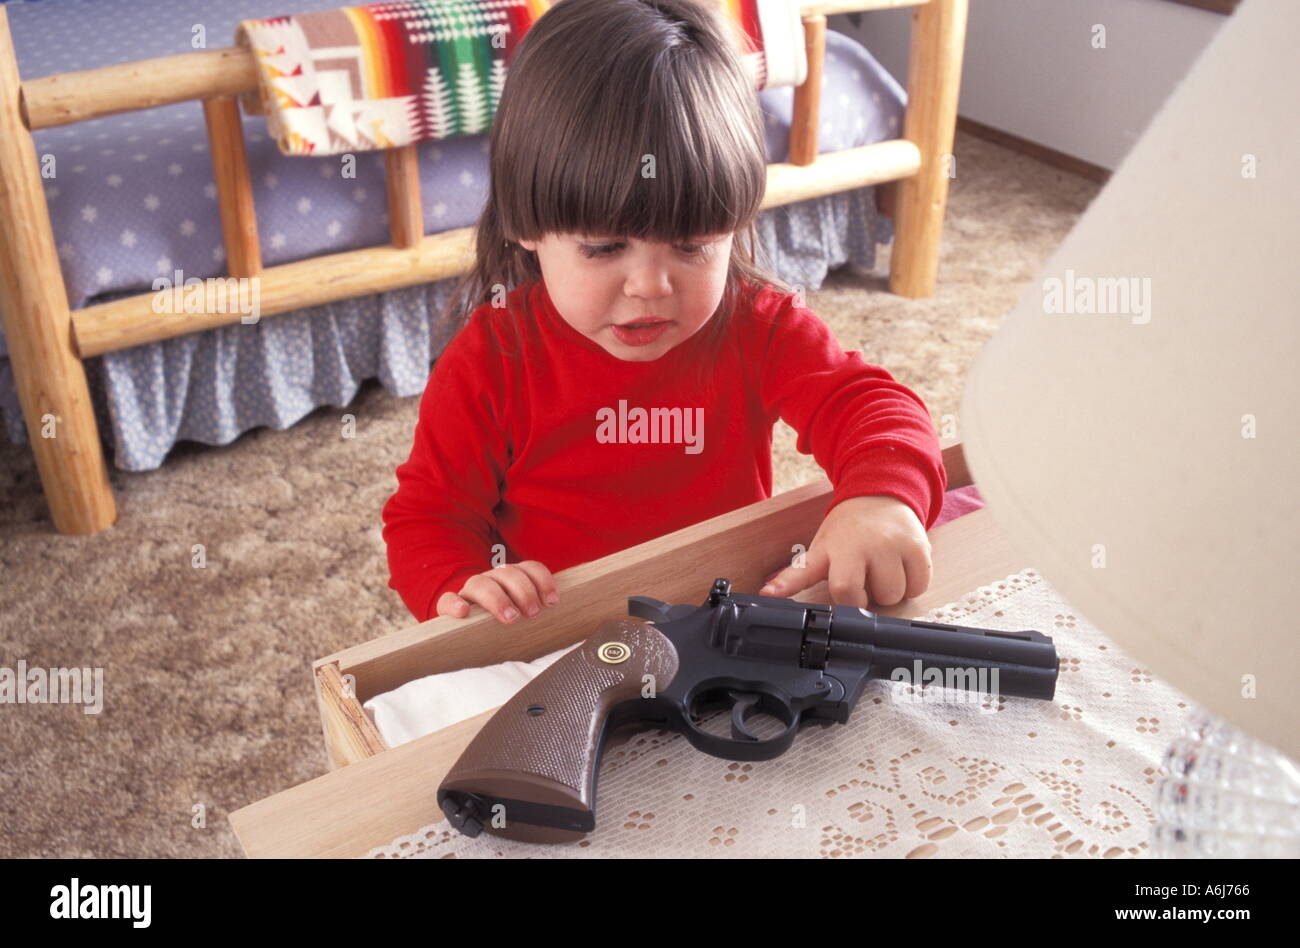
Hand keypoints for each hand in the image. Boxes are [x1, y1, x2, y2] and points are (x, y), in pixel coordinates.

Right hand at [436, 560, 559, 622]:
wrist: (469, 636)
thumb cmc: (506, 627)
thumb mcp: (527, 617)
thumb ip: (542, 612)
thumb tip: (566, 617)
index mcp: (512, 579)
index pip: (529, 568)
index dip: (543, 580)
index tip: (553, 602)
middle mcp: (492, 580)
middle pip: (508, 573)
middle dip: (524, 591)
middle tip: (533, 613)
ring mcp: (470, 592)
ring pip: (480, 583)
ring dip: (498, 599)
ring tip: (510, 617)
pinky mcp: (449, 607)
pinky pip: (447, 599)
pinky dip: (454, 603)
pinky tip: (463, 613)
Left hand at [759, 495, 931, 607]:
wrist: (879, 493)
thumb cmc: (845, 529)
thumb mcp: (818, 550)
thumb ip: (795, 576)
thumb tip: (766, 594)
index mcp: (840, 548)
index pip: (844, 588)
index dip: (847, 599)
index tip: (844, 592)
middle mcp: (870, 545)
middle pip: (875, 598)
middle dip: (868, 595)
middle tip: (864, 575)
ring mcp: (897, 545)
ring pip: (898, 595)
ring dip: (890, 590)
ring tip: (881, 569)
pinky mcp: (920, 546)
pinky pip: (920, 586)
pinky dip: (912, 584)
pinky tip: (900, 567)